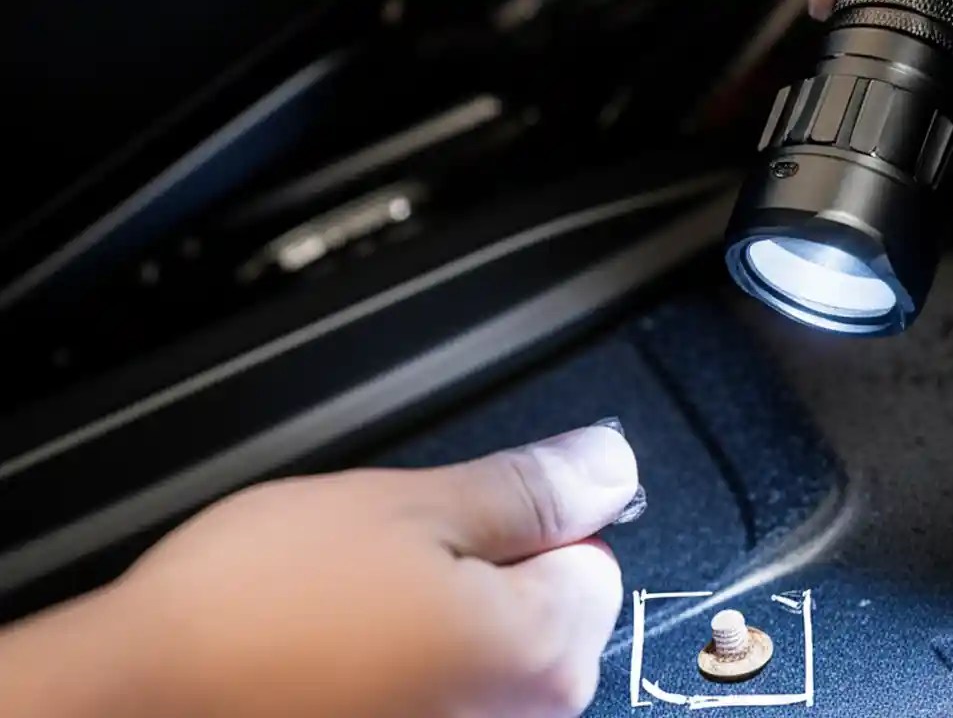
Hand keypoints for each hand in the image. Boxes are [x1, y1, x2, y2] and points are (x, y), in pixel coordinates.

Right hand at [0, 424, 637, 717]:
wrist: (137, 706)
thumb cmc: (257, 613)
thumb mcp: (409, 507)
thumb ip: (530, 489)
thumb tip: (608, 465)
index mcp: (544, 653)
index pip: (594, 555)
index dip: (526, 521)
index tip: (461, 520)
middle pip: (545, 613)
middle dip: (483, 574)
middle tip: (390, 562)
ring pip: (484, 657)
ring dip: (436, 627)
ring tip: (348, 616)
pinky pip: (439, 701)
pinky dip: (403, 678)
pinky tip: (336, 664)